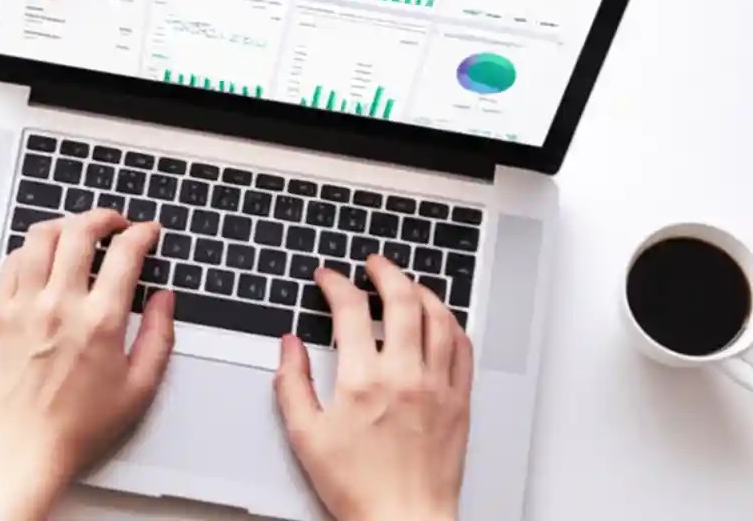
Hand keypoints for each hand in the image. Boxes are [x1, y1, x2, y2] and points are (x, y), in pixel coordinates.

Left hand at [0, 210, 174, 520]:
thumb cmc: (79, 426)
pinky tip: (43, 257)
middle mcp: (61, 305)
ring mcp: (25, 306)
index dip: (142, 233)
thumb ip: (160, 336)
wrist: (23, 448)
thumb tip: (165, 298)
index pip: (126, 253)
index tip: (148, 232)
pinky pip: (11, 262)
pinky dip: (30, 249)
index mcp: (101, 321)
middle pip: (81, 231)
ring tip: (79, 230)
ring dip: (66, 224)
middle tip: (116, 222)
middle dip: (105, 216)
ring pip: (41, 237)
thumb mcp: (140, 387)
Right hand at [274, 255, 472, 520]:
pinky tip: (440, 319)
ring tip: (407, 283)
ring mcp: (437, 386)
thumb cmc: (357, 487)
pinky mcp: (460, 401)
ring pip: (439, 317)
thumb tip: (289, 346)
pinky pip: (463, 348)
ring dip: (421, 290)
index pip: (350, 310)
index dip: (335, 283)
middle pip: (402, 300)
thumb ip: (292, 383)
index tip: (327, 277)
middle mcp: (404, 375)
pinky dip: (451, 323)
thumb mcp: (305, 436)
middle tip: (373, 264)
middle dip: (385, 271)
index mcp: (362, 381)